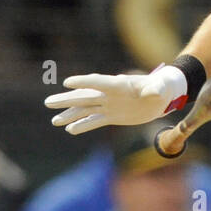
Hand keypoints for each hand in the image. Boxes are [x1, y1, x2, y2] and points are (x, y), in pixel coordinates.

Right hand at [45, 67, 187, 134]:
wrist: (162, 96)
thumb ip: (155, 89)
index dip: (83, 82)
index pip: (98, 82)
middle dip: (67, 100)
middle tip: (48, 103)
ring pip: (85, 110)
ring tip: (54, 120)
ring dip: (70, 115)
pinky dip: (83, 125)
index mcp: (119, 84)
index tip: (67, 83)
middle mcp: (109, 94)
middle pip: (84, 96)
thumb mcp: (160, 88)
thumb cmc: (161, 87)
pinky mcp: (112, 116)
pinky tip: (70, 129)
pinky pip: (94, 121)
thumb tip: (153, 93)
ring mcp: (109, 105)